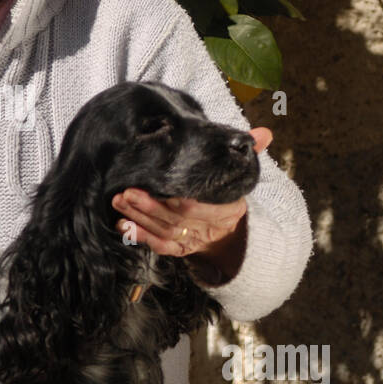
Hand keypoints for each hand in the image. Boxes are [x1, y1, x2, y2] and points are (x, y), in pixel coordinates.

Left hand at [111, 127, 271, 276]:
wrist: (233, 233)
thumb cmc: (229, 197)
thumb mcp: (241, 176)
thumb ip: (250, 155)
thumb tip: (264, 133)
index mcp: (227, 210)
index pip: (196, 207)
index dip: (174, 200)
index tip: (154, 184)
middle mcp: (209, 229)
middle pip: (174, 219)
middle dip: (147, 206)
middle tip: (124, 192)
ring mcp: (194, 241)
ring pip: (163, 232)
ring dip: (138, 218)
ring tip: (118, 202)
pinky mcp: (180, 250)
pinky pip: (159, 247)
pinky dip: (141, 237)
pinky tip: (123, 225)